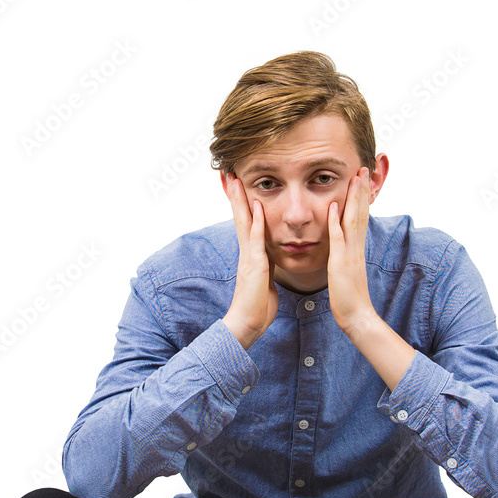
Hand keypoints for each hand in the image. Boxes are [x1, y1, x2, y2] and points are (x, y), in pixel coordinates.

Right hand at [222, 175, 278, 347]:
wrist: (247, 324)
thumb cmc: (257, 307)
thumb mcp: (265, 281)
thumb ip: (266, 268)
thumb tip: (269, 261)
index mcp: (251, 255)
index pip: (245, 224)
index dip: (242, 205)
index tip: (238, 186)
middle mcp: (246, 252)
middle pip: (239, 217)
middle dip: (234, 195)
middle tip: (229, 173)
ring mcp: (248, 257)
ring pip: (243, 222)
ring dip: (240, 200)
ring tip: (234, 179)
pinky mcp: (254, 266)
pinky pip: (255, 239)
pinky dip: (256, 221)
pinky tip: (256, 206)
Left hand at [327, 166, 377, 336]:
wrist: (357, 316)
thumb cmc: (349, 297)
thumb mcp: (348, 271)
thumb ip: (347, 256)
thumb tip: (346, 246)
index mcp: (356, 249)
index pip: (360, 217)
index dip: (361, 198)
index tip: (361, 179)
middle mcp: (355, 247)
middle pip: (360, 213)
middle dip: (361, 190)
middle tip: (363, 168)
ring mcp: (349, 254)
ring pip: (353, 220)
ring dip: (353, 198)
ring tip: (355, 177)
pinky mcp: (340, 264)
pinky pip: (338, 239)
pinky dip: (335, 222)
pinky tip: (332, 207)